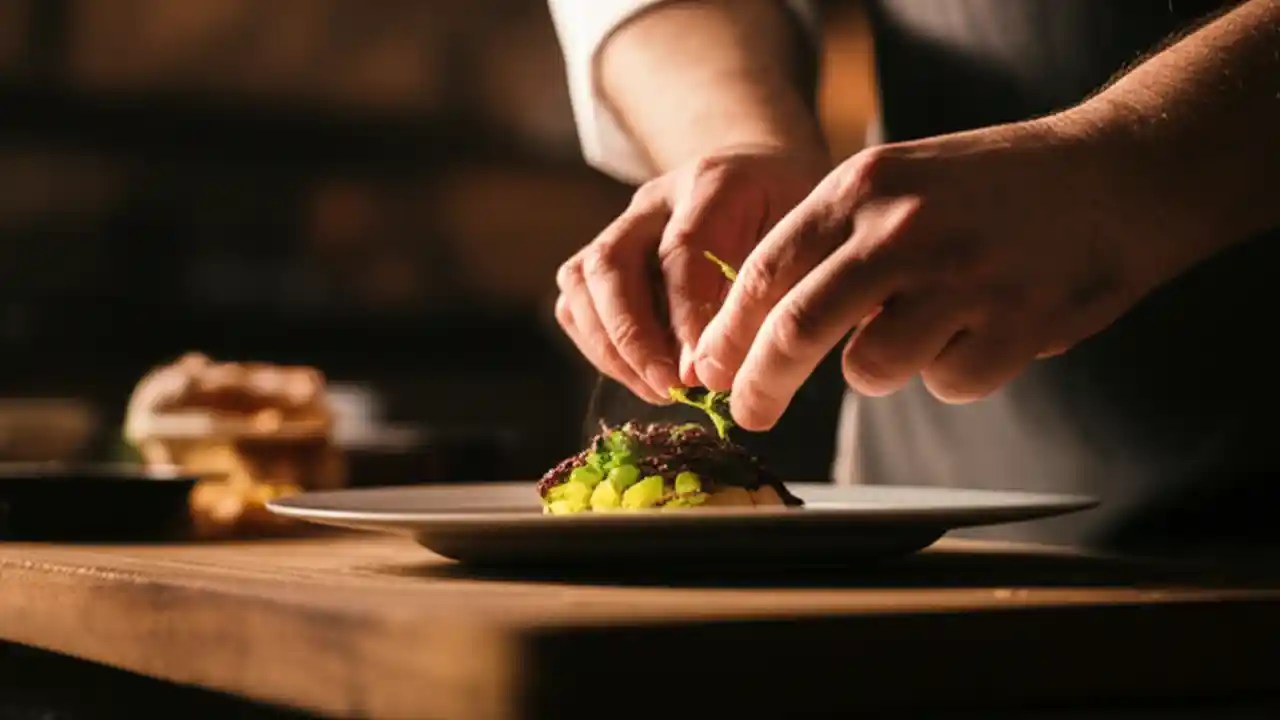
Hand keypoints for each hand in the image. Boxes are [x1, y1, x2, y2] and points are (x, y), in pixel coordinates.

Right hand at [554, 145, 827, 402]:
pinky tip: (643, 377)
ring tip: (659, 389)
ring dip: (611, 347)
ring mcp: (623, 224)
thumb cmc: (793, 218)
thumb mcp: (805, 241)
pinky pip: (576, 303)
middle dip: (634, 337)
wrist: (765, 177)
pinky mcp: (603, 254)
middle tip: (671, 387)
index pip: (682, 249)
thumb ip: (770, 294)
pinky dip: (600, 348)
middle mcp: (657, 198)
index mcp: (716, 182)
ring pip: (581, 281)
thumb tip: (724, 369)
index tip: (705, 371)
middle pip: (611, 262)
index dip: (687, 316)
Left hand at [694, 117, 1184, 429]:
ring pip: (873, 369)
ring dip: (882, 367)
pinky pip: (950, 383)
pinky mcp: (1019, 322)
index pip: (767, 272)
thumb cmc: (991, 187)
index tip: (709, 368)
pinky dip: (956, 371)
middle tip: (749, 411)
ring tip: (929, 324)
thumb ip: (832, 244)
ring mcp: (963, 275)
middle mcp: (904, 228)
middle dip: (762, 384)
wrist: (1118, 173)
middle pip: (797, 329)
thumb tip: (755, 329)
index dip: (729, 330)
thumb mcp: (899, 182)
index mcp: (863, 187)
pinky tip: (988, 326)